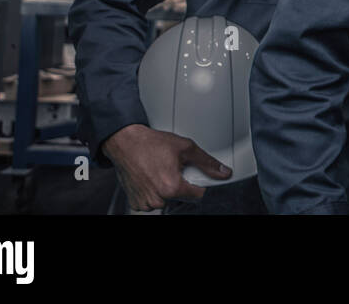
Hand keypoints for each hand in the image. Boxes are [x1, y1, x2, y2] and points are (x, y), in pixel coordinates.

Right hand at [101, 124, 231, 210]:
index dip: (199, 183)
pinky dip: (154, 191)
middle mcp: (158, 199)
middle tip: (173, 168)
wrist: (125, 143)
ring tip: (160, 170)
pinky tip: (151, 177)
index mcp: (172, 187)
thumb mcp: (185, 148)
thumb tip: (223, 172)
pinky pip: (153, 201)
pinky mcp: (136, 203)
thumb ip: (207, 162)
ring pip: (167, 199)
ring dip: (167, 188)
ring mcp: (145, 203)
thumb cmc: (150, 144)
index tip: (195, 175)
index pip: (198, 195)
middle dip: (181, 184)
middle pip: (182, 197)